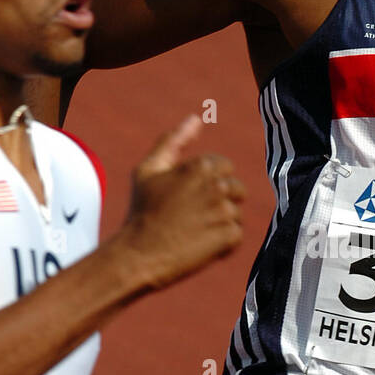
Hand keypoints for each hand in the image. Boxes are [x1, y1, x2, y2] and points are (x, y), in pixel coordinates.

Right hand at [120, 114, 244, 287]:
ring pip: (236, 213)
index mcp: (201, 165)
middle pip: (236, 189)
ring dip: (220, 223)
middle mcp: (217, 185)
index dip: (208, 184)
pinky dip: (222, 244)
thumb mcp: (149, 170)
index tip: (188, 198)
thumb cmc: (142, 211)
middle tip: (190, 217)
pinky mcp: (229, 236)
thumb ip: (173, 140)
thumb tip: (195, 119)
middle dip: (219, 202)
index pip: (225, 167)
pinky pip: (236, 236)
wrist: (138, 255)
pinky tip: (199, 246)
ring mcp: (225, 211)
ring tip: (193, 232)